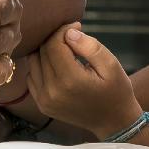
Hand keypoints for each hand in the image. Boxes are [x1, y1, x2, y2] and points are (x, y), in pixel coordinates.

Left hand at [25, 23, 139, 137]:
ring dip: (46, 51)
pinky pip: (32, 76)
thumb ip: (90, 46)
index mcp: (70, 80)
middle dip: (55, 38)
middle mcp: (52, 91)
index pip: (54, 44)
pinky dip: (41, 66)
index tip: (77, 26)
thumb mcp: (111, 65)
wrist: (113, 122)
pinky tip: (58, 65)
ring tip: (65, 50)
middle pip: (42, 51)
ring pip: (33, 62)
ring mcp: (44, 100)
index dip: (63, 30)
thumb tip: (69, 33)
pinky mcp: (42, 105)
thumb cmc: (116, 91)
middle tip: (72, 36)